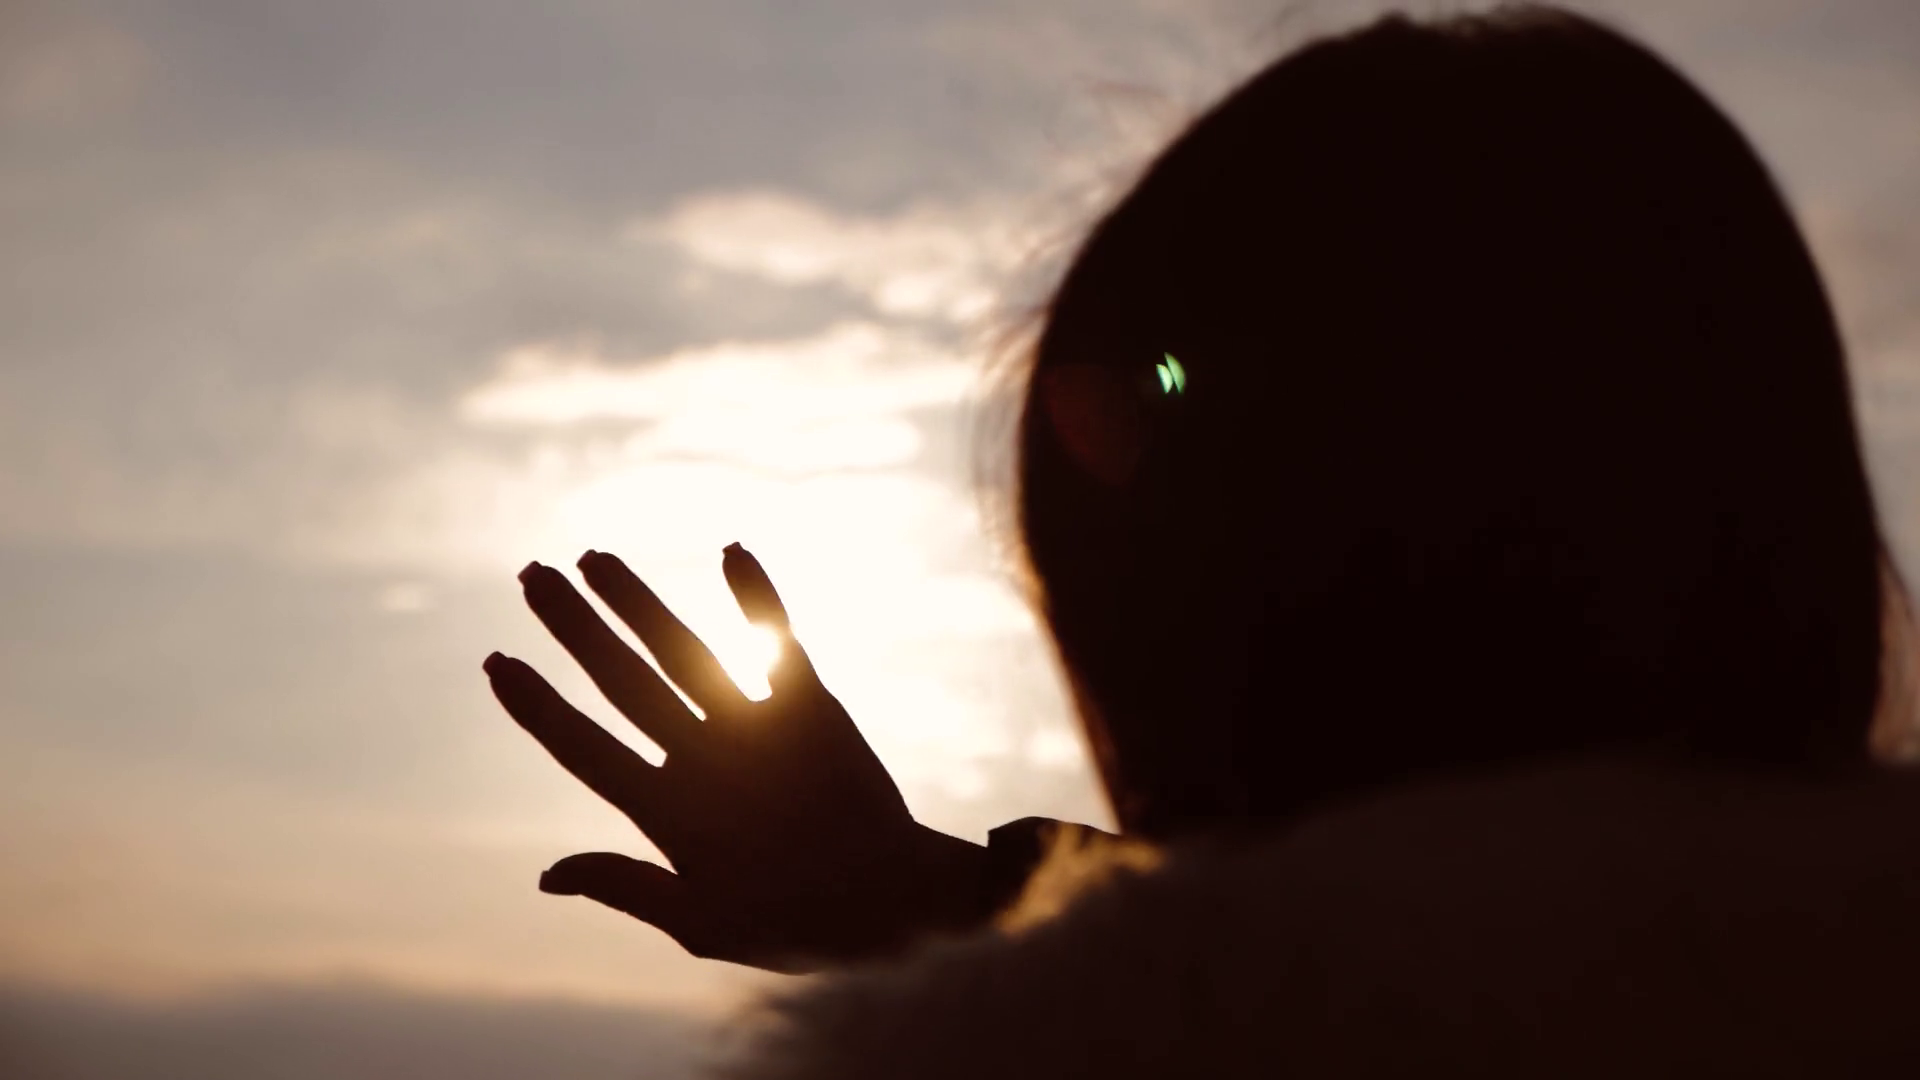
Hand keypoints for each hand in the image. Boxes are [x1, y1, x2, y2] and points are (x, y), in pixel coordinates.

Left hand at [485, 544, 989, 971]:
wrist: (892, 908)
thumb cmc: (798, 927)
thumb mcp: (704, 923)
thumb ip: (630, 888)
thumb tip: (548, 876)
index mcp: (668, 810)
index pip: (586, 747)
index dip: (539, 707)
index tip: (495, 662)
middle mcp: (700, 757)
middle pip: (621, 682)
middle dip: (575, 630)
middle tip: (530, 575)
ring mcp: (751, 728)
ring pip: (682, 653)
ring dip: (639, 605)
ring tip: (592, 558)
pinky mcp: (808, 708)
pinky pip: (778, 642)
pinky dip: (759, 598)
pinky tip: (731, 552)